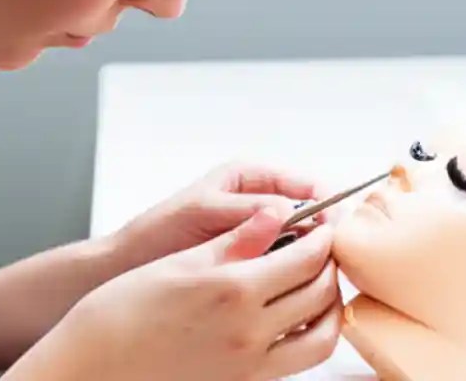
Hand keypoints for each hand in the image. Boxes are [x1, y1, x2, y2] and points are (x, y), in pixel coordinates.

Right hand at [64, 207, 342, 380]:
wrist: (93, 365)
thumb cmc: (122, 311)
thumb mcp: (182, 262)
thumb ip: (237, 239)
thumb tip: (275, 213)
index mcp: (234, 291)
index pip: (307, 258)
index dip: (323, 236)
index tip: (323, 225)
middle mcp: (249, 332)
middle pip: (321, 294)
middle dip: (331, 266)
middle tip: (325, 249)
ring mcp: (250, 364)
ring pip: (321, 335)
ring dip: (331, 306)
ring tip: (318, 284)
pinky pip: (297, 361)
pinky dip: (310, 336)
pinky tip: (296, 318)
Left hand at [113, 161, 331, 269]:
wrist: (128, 268)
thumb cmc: (157, 233)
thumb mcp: (202, 212)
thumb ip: (244, 211)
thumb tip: (288, 211)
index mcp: (251, 177)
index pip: (307, 184)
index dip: (328, 203)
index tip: (338, 227)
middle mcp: (261, 202)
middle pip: (313, 213)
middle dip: (326, 234)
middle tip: (336, 257)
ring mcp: (261, 234)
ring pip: (304, 242)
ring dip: (312, 258)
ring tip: (320, 276)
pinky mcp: (256, 262)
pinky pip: (287, 264)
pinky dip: (295, 275)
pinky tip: (300, 289)